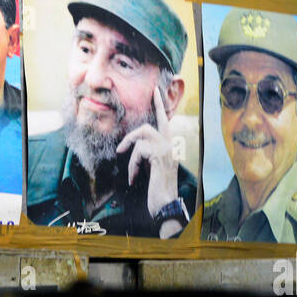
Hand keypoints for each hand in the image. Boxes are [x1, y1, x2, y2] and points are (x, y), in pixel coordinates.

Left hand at [116, 85, 180, 227]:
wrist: (166, 205)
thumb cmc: (157, 191)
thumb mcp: (152, 170)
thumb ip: (148, 157)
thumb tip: (135, 150)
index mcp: (169, 147)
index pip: (165, 122)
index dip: (160, 106)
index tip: (155, 91)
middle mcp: (170, 146)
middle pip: (151, 125)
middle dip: (138, 128)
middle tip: (126, 139)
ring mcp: (166, 150)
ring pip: (143, 135)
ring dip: (132, 154)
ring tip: (132, 172)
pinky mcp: (160, 156)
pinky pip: (139, 151)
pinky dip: (133, 166)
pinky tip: (133, 179)